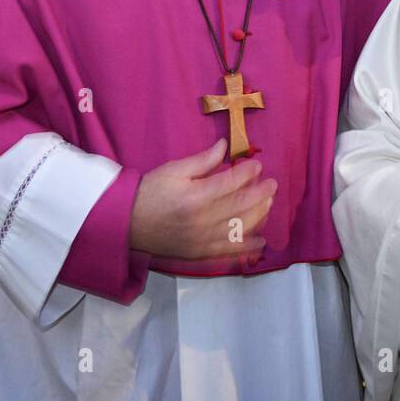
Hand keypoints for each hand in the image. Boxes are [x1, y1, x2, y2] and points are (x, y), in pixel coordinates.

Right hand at [129, 139, 276, 261]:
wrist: (127, 223)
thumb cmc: (149, 192)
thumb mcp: (173, 170)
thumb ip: (202, 160)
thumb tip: (225, 146)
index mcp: (195, 197)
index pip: (230, 183)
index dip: (247, 173)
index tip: (257, 165)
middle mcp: (202, 221)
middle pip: (240, 207)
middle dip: (260, 194)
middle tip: (272, 184)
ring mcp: (202, 240)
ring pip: (239, 229)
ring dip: (258, 216)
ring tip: (268, 204)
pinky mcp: (200, 254)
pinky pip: (229, 252)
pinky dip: (247, 248)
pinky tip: (260, 241)